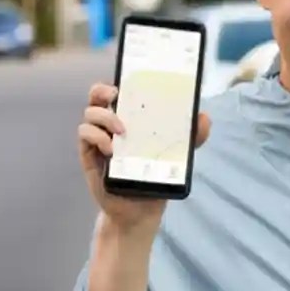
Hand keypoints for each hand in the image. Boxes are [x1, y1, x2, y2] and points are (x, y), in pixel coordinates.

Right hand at [77, 82, 210, 230]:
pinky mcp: (89, 155)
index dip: (119, 79)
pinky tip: (111, 149)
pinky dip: (96, 136)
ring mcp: (98, 138)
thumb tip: (204, 117)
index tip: (128, 78)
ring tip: (122, 131)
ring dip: (105, 117)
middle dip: (103, 90)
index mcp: (130, 118)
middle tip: (117, 96)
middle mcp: (111, 124)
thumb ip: (192, 136)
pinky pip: (85, 134)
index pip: (119, 91)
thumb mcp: (178, 155)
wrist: (140, 212)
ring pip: (90, 112)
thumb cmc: (156, 177)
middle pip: (97, 95)